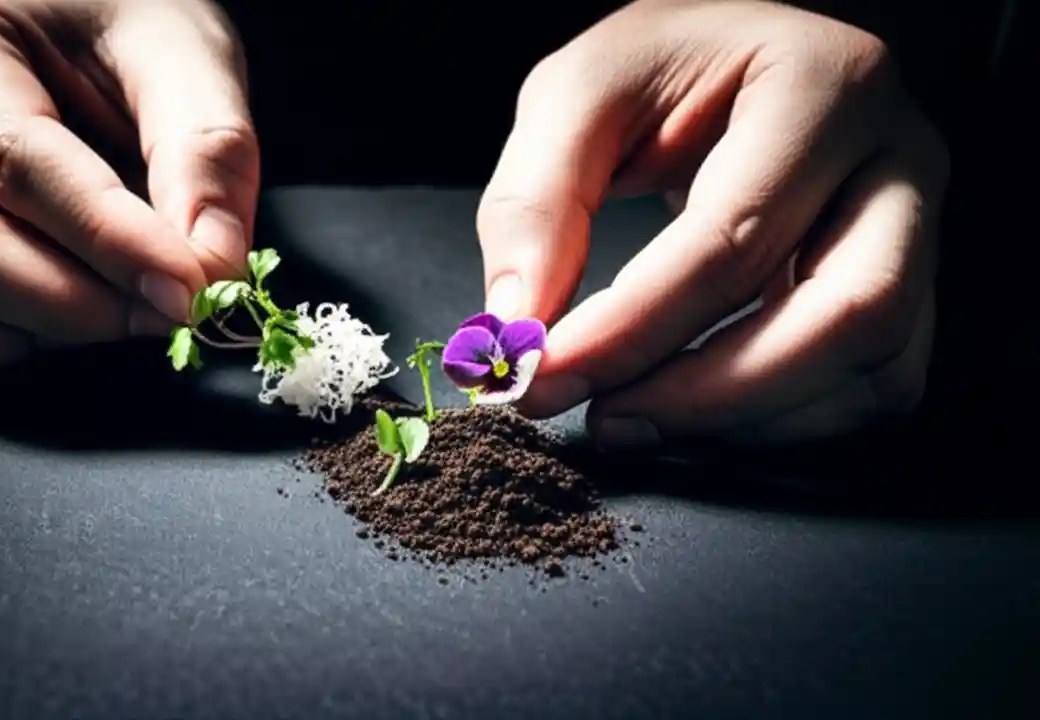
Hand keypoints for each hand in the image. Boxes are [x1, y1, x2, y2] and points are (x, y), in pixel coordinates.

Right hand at [0, 0, 257, 365]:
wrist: (92, 27)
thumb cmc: (127, 26)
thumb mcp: (184, 54)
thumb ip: (205, 153)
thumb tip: (212, 267)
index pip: (14, 159)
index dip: (107, 239)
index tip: (186, 288)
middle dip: (73, 300)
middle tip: (170, 309)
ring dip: (27, 328)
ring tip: (119, 309)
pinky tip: (48, 327)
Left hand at [478, 0, 947, 446]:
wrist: (729, 65)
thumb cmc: (661, 71)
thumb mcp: (576, 97)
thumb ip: (533, 202)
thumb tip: (516, 324)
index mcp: (826, 83)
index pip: (732, 237)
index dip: (633, 327)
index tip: (547, 375)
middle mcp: (901, 156)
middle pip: (843, 315)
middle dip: (710, 395)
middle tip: (605, 419)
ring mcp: (919, 228)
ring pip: (875, 368)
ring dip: (748, 422)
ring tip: (637, 418)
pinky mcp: (911, 287)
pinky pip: (877, 389)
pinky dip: (784, 424)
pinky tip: (699, 411)